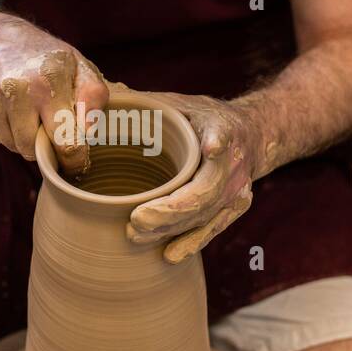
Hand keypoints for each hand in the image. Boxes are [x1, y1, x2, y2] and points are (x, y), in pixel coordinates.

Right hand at [0, 12, 107, 172]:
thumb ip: (93, 96)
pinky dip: (2, 130)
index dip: (73, 158)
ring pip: (14, 146)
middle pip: (35, 150)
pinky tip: (4, 106)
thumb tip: (89, 132)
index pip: (66, 141)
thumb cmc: (40, 56)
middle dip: (43, 144)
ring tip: (23, 108)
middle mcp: (17, 89)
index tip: (75, 161)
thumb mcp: (76, 64)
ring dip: (22, 136)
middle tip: (46, 121)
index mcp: (48, 79)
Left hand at [124, 89, 263, 263]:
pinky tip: (168, 256)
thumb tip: (98, 94)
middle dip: (172, 209)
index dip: (217, 143)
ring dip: (171, 229)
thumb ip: (143, 102)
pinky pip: (212, 230)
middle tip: (136, 220)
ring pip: (205, 215)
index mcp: (221, 128)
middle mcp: (234, 162)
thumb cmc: (202, 118)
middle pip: (206, 191)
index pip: (221, 135)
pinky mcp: (234, 209)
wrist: (253, 135)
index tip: (211, 147)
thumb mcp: (179, 102)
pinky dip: (191, 243)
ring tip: (135, 236)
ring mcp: (237, 189)